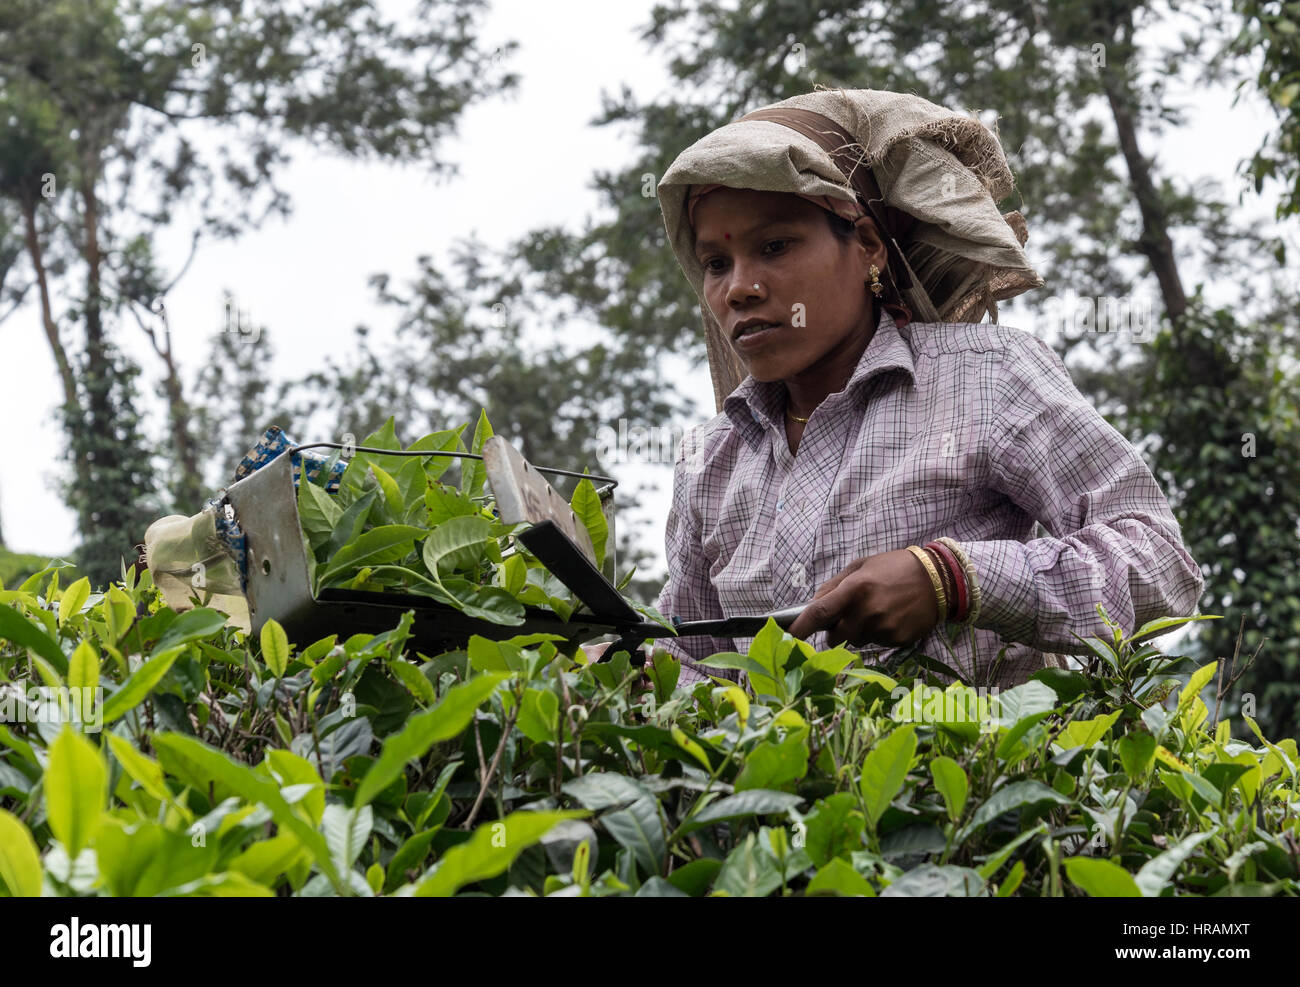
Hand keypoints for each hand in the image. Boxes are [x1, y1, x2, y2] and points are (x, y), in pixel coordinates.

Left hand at [786, 548, 942, 648]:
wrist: (938, 579)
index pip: (820, 613)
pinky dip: (877, 635)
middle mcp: (868, 611)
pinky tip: (891, 617)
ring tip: (876, 611)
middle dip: (834, 631)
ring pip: (855, 642)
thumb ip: (833, 586)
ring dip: (857, 632)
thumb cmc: (894, 568)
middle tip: (848, 615)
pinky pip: (876, 644)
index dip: (801, 628)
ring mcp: (883, 628)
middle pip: (835, 636)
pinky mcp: (897, 640)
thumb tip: (811, 605)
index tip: (789, 637)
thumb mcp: (861, 566)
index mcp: (855, 588)